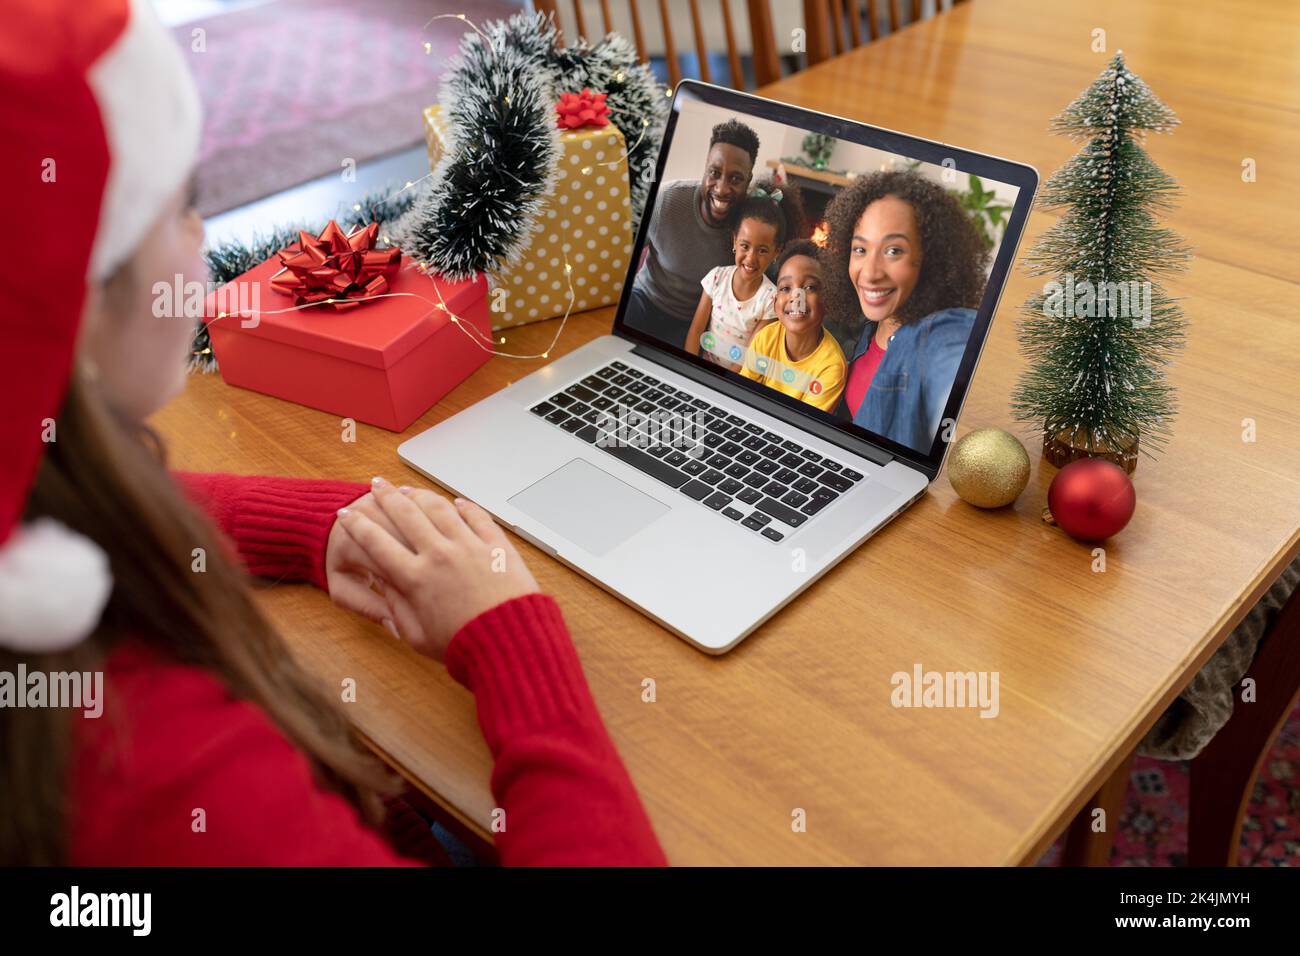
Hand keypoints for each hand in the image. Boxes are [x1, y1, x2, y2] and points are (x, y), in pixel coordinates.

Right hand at [335, 478, 539, 660]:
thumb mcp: (418, 636)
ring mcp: (468, 546)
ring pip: (439, 508)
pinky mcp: (494, 546)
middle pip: (405, 514)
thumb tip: (386, 587)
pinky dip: (463, 506)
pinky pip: (476, 516)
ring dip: (419, 494)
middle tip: (376, 486)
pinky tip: (456, 502)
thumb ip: (397, 609)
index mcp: (415, 578)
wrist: (510, 643)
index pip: (375, 542)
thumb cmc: (466, 646)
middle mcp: (439, 555)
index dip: (356, 526)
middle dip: (385, 496)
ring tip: (408, 488)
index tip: (345, 516)